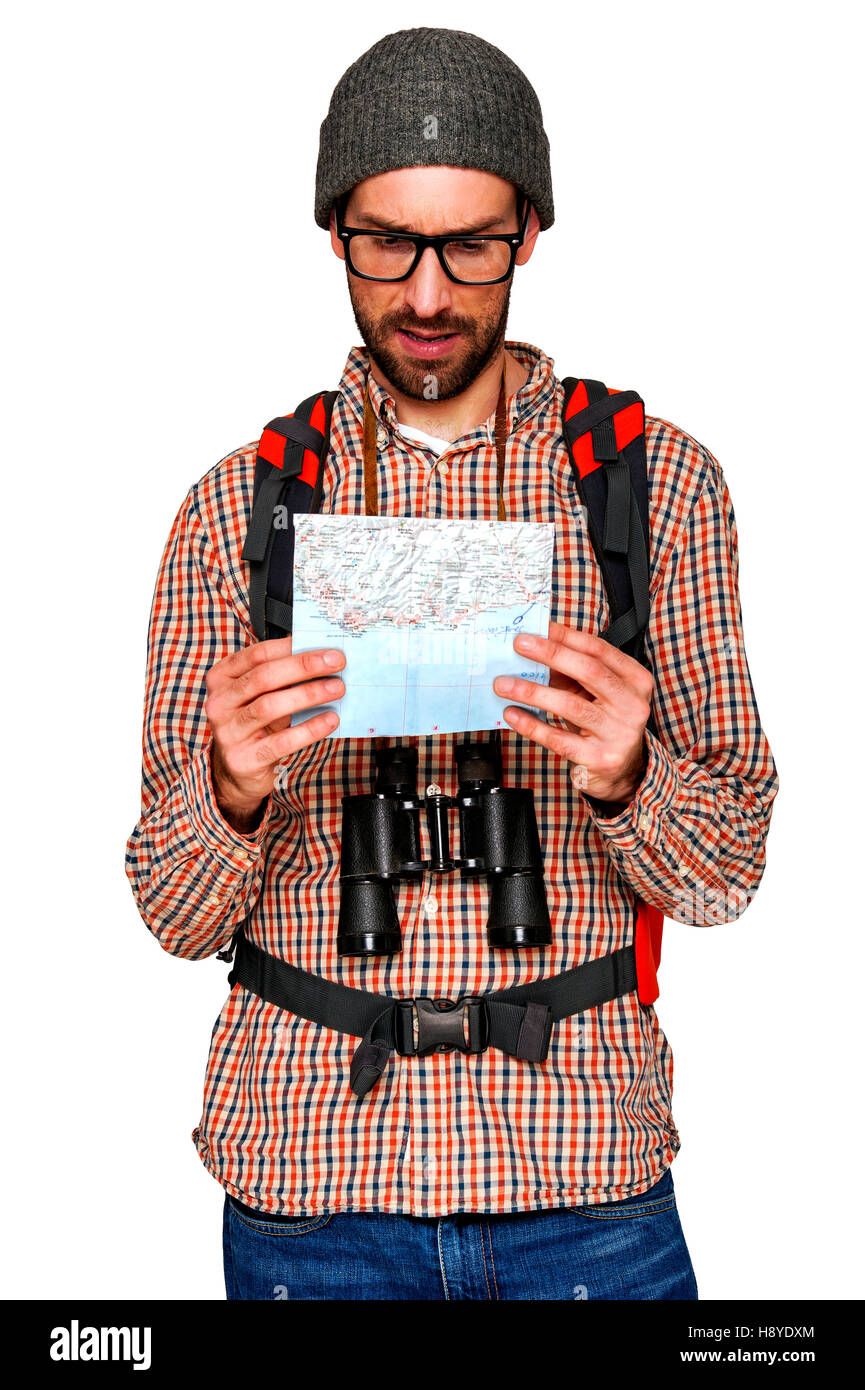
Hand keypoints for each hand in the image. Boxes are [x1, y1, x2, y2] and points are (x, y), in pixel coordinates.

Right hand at [204, 637, 344, 830]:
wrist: (238, 771)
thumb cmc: (255, 724)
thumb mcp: (260, 696)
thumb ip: (281, 675)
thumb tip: (321, 653)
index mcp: (222, 678)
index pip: (256, 655)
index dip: (291, 647)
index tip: (324, 647)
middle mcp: (219, 703)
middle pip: (263, 677)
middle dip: (304, 666)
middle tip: (337, 662)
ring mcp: (228, 732)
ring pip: (270, 706)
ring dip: (309, 694)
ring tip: (337, 688)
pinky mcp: (243, 759)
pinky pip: (281, 741)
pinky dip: (309, 729)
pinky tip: (330, 720)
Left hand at [492, 621, 652, 809]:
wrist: (624, 770)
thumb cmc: (606, 722)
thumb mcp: (597, 693)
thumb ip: (573, 672)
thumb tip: (534, 649)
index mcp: (635, 680)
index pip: (599, 650)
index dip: (567, 637)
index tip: (538, 628)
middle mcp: (632, 705)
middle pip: (589, 671)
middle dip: (550, 654)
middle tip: (519, 645)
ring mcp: (619, 733)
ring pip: (570, 705)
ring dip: (532, 691)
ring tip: (504, 684)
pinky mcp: (600, 758)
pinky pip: (559, 738)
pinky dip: (531, 725)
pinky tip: (512, 714)